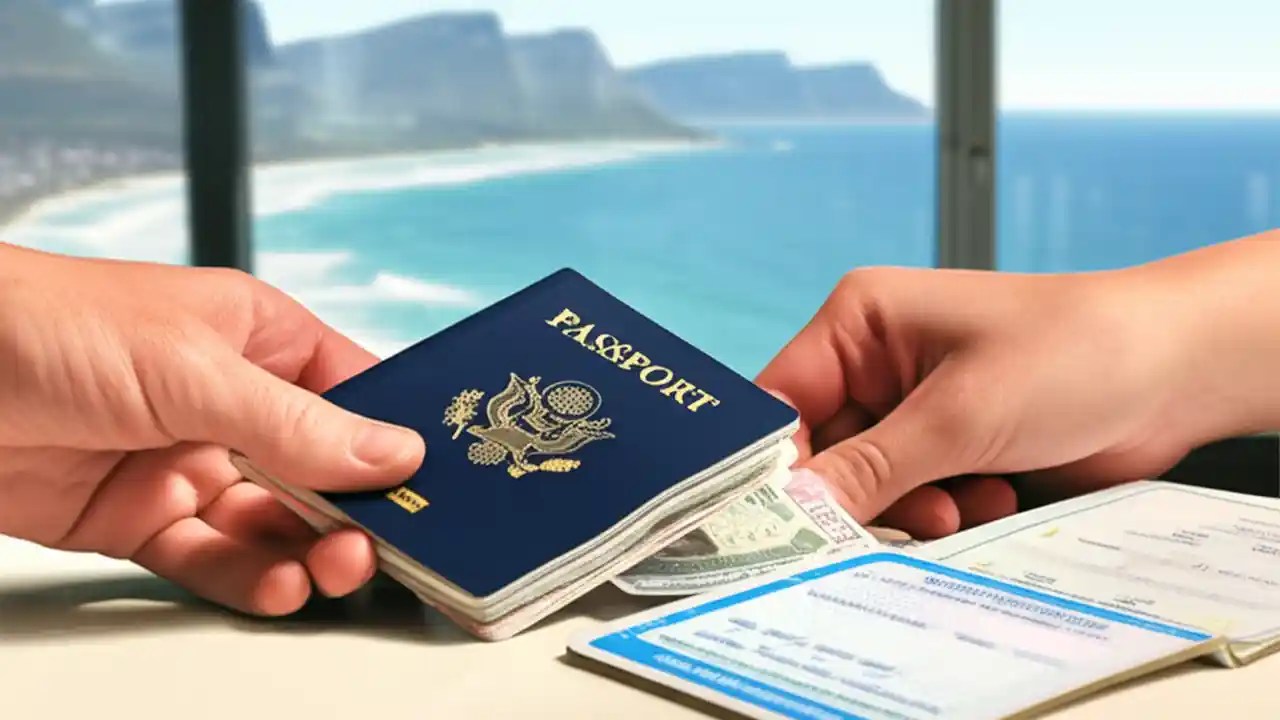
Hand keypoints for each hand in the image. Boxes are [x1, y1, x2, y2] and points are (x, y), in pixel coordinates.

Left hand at [0, 244, 424, 614]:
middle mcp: (230, 403)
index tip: (433, 484)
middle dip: (355, 508)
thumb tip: (394, 453)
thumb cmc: (48, 324)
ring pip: (273, 522)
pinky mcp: (140, 518)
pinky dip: (248, 577)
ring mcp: (188, 463)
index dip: (395, 437)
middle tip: (379, 542)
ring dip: (308, 550)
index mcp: (258, 339)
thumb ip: (296, 423)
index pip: (352, 392)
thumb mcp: (193, 368)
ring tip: (331, 569)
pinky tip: (275, 587)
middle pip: (321, 469)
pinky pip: (213, 557)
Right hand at [756, 243, 1270, 538]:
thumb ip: (870, 467)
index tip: (788, 522)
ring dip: (913, 507)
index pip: (782, 402)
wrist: (1178, 373)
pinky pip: (914, 496)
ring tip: (965, 502)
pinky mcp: (952, 444)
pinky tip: (993, 495)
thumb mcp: (960, 413)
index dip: (780, 464)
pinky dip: (946, 509)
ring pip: (870, 484)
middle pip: (823, 452)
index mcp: (859, 322)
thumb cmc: (1074, 351)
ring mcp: (916, 405)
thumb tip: (796, 510)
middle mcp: (877, 361)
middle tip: (899, 520)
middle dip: (861, 495)